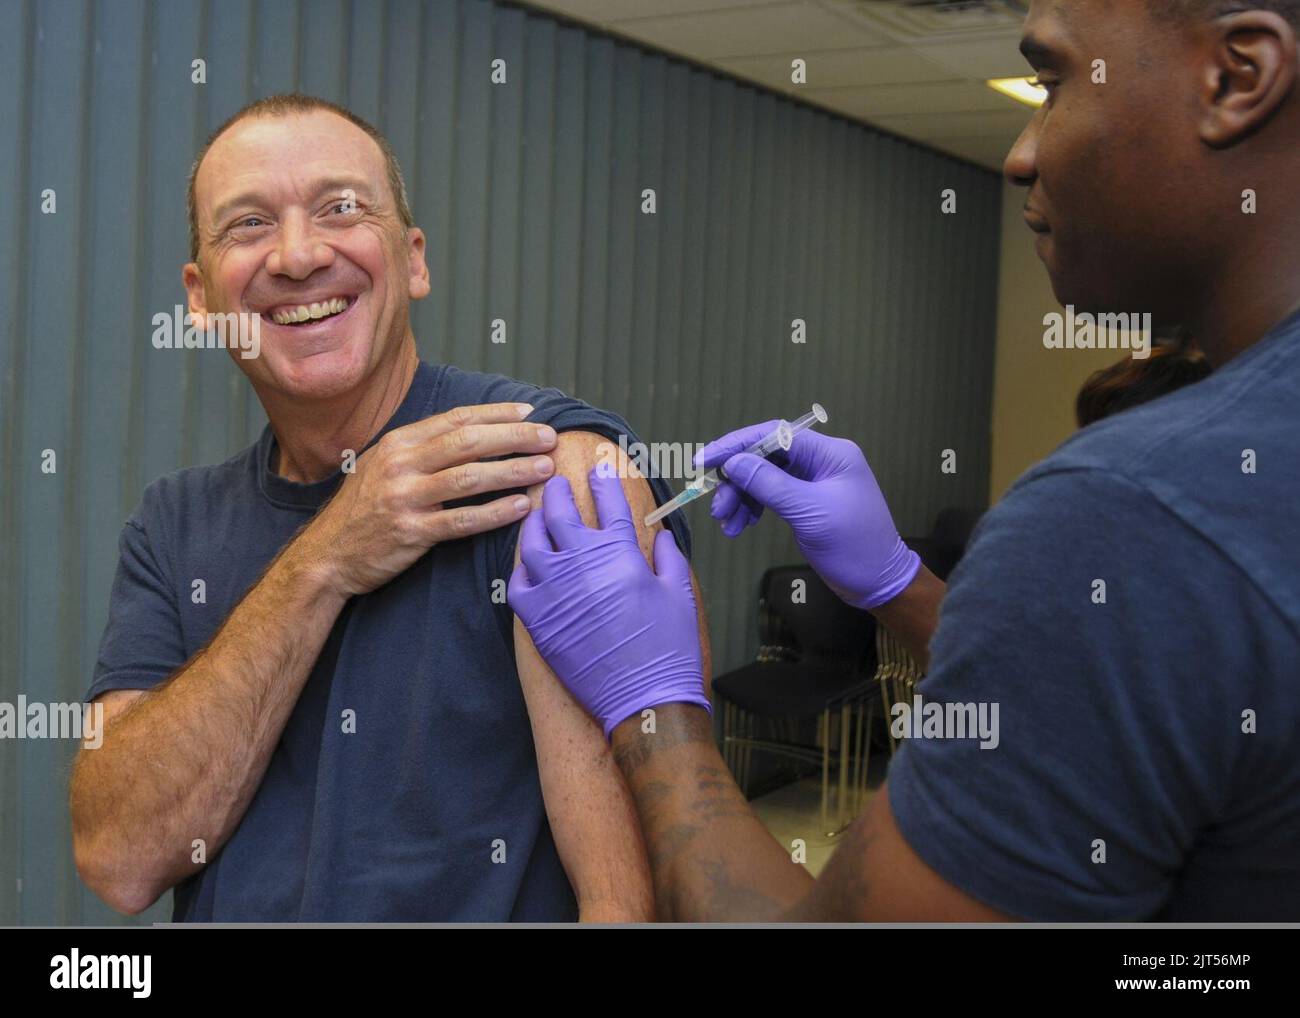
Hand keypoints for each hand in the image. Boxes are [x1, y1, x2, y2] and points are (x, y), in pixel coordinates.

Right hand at [305, 403, 558, 596]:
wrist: (326, 555)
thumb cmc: (363, 510)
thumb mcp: (382, 466)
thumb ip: (421, 449)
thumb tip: (471, 432)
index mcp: (398, 443)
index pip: (456, 419)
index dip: (497, 414)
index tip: (530, 413)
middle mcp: (401, 465)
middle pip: (469, 441)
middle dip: (514, 437)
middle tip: (548, 437)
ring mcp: (405, 498)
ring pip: (470, 477)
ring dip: (513, 470)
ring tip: (545, 468)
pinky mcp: (411, 532)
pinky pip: (462, 520)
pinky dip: (494, 512)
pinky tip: (520, 507)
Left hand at [508, 467, 709, 739]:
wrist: (643, 697)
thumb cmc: (668, 647)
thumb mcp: (680, 593)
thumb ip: (668, 557)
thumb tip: (661, 535)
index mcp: (620, 552)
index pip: (609, 503)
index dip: (603, 481)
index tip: (598, 467)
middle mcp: (582, 564)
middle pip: (561, 513)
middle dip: (559, 492)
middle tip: (557, 482)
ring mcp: (555, 591)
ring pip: (532, 543)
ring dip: (534, 524)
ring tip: (537, 516)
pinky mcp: (538, 619)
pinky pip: (518, 584)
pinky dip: (520, 570)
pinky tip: (527, 566)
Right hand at [696, 423, 918, 609]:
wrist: (878, 583)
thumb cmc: (854, 545)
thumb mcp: (809, 513)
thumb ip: (769, 484)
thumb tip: (733, 462)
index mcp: (830, 454)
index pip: (774, 435)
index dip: (736, 444)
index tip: (704, 460)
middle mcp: (820, 461)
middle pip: (765, 457)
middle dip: (737, 480)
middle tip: (718, 508)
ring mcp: (812, 481)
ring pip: (763, 477)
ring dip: (740, 498)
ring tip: (727, 524)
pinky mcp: (805, 501)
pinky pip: (769, 495)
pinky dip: (751, 508)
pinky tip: (740, 526)